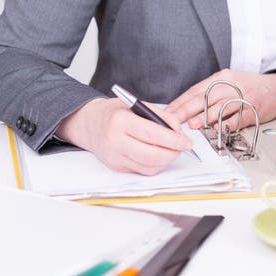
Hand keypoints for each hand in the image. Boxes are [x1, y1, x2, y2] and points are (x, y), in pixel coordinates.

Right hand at [56, 97, 193, 175]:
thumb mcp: (137, 105)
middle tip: (183, 146)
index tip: (186, 140)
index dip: (173, 140)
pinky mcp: (117, 168)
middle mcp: (116, 141)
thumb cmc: (115, 112)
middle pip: (152, 155)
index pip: (152, 134)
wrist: (89, 124)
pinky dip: (155, 164)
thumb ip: (159, 116)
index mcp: (121, 121)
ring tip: (172, 149)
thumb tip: (178, 130)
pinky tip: (159, 154)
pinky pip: (142, 171)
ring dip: (166, 160)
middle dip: (173, 153)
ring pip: (149, 167)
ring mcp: (115, 157)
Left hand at [165, 69, 275, 130]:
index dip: (180, 102)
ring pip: (219, 107)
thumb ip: (211, 94)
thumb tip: (187, 109)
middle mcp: (231, 85)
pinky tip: (217, 130)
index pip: (196, 90)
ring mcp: (243, 97)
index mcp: (222, 78)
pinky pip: (237, 118)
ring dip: (204, 117)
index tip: (168, 113)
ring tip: (192, 125)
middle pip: (204, 98)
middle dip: (186, 110)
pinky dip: (227, 124)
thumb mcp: (230, 83)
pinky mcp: (254, 109)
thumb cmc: (251, 87)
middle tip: (174, 120)